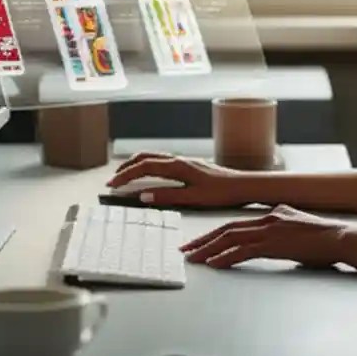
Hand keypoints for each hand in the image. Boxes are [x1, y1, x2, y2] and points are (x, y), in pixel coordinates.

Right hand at [105, 152, 246, 207]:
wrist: (243, 185)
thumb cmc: (222, 192)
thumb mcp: (194, 198)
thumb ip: (168, 196)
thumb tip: (143, 196)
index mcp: (178, 166)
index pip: (144, 167)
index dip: (125, 176)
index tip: (112, 185)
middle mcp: (179, 160)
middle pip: (145, 157)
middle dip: (126, 168)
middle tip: (113, 181)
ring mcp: (184, 161)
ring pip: (153, 157)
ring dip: (136, 165)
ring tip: (125, 176)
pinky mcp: (189, 165)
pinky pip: (162, 161)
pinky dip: (148, 166)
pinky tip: (149, 175)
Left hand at [181, 204, 356, 268]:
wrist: (342, 238)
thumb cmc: (325, 240)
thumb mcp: (298, 231)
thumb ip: (282, 233)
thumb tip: (272, 242)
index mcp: (272, 214)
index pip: (236, 223)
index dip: (214, 233)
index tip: (199, 242)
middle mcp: (268, 218)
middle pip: (227, 228)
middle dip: (203, 240)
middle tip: (185, 250)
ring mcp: (270, 230)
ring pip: (230, 238)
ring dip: (208, 249)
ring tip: (193, 259)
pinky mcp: (275, 244)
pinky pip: (243, 251)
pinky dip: (225, 257)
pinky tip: (214, 264)